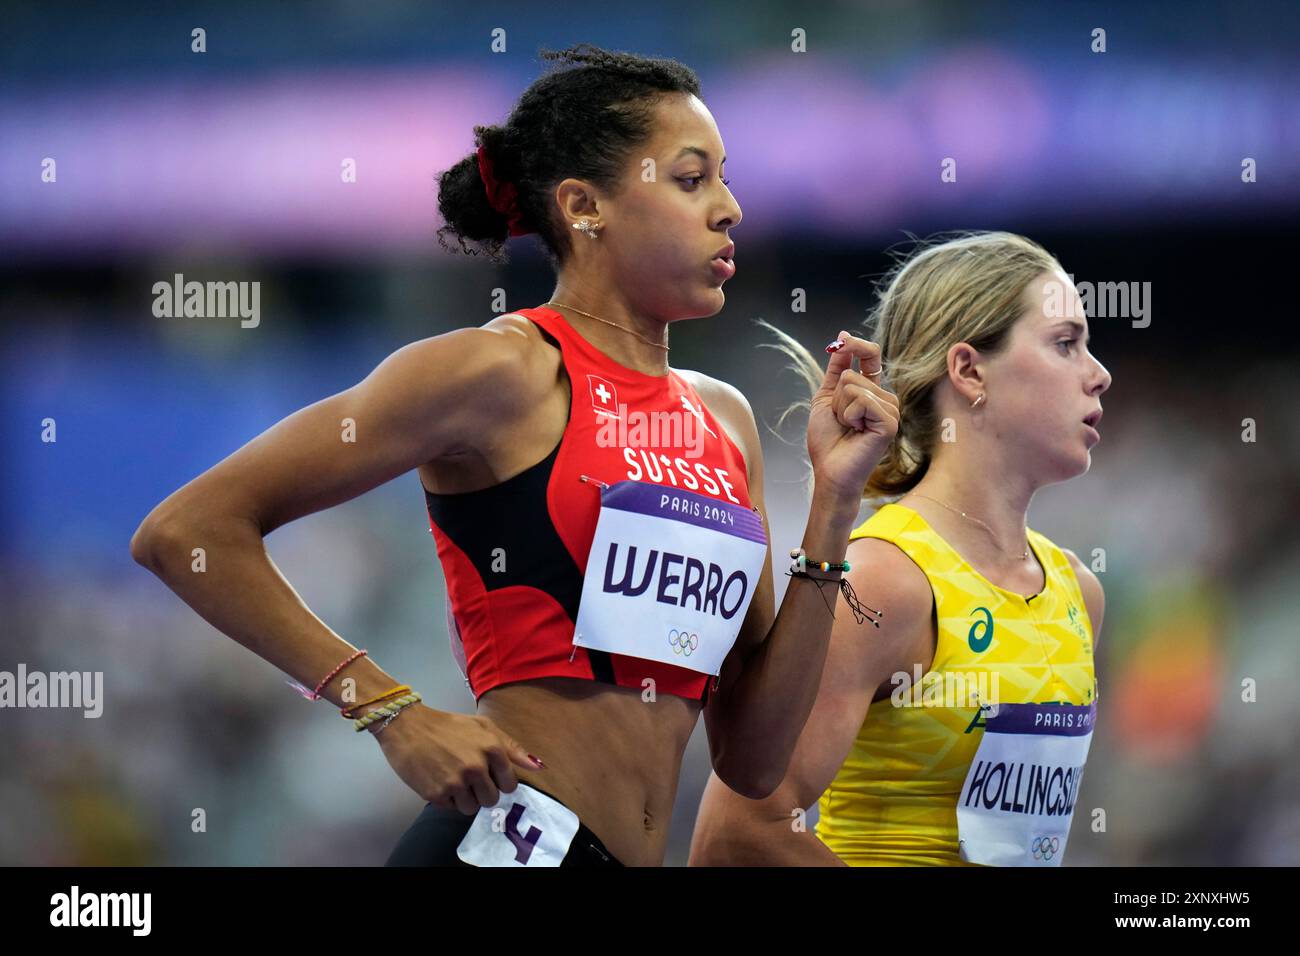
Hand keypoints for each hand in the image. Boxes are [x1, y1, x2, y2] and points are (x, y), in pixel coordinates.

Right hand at [373, 704, 542, 814]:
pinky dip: (447, 799)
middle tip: (468, 778)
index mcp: (492, 748)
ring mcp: (456, 781)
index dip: (499, 782)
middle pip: (491, 799)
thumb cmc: (447, 725)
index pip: (510, 784)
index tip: (488, 775)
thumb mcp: (482, 727)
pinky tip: (440, 780)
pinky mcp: (437, 794)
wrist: (408, 726)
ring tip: (454, 780)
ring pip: (472, 808)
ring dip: (465, 799)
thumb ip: (511, 747)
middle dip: (482, 792)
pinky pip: (452, 808)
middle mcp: (476, 766)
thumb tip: (539, 767)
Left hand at [806, 331, 899, 500]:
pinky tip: (856, 432)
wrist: (829, 470)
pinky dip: (849, 416)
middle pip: (852, 374)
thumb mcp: (826, 397)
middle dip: (835, 399)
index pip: (870, 357)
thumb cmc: (828, 440)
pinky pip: (862, 401)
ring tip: (849, 428)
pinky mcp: (890, 423)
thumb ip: (837, 369)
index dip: (856, 346)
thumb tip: (842, 337)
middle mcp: (884, 399)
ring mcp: (891, 411)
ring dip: (841, 409)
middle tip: (842, 422)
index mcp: (871, 392)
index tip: (842, 339)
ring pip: (855, 387)